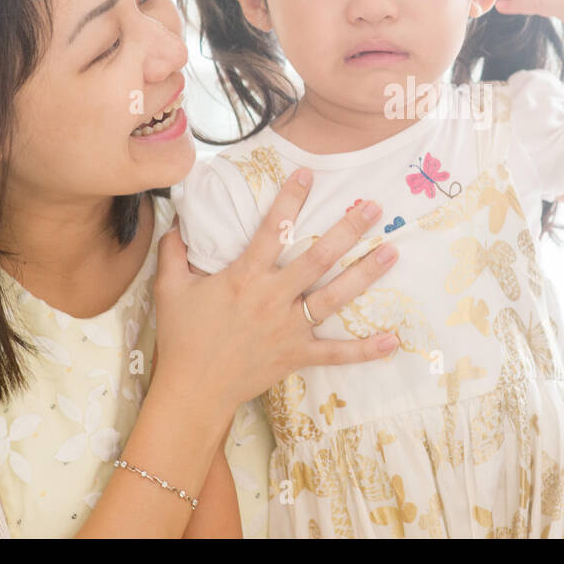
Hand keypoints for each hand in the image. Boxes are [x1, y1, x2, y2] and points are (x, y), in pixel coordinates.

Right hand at [151, 169, 399, 418]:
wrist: (192, 390)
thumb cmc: (182, 337)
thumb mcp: (170, 288)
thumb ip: (174, 251)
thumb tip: (179, 220)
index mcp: (244, 278)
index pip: (272, 231)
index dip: (290, 200)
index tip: (308, 174)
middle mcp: (272, 298)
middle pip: (318, 258)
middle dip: (347, 231)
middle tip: (373, 207)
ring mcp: (289, 328)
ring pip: (334, 297)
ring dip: (365, 274)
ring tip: (392, 251)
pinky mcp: (298, 355)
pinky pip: (337, 353)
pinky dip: (365, 350)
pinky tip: (393, 340)